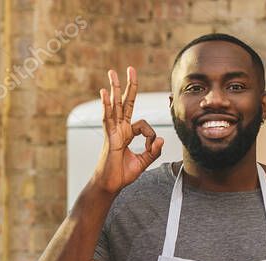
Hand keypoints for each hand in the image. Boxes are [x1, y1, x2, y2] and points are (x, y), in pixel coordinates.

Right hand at [91, 66, 164, 194]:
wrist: (110, 185)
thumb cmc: (122, 175)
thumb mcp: (143, 162)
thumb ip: (153, 151)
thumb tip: (161, 140)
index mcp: (127, 134)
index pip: (143, 124)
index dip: (151, 135)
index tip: (151, 146)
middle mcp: (119, 129)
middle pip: (125, 103)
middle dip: (129, 86)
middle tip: (131, 69)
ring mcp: (113, 131)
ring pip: (115, 106)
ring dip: (114, 88)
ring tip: (112, 72)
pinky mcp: (109, 137)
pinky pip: (107, 118)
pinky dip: (106, 105)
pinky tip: (104, 93)